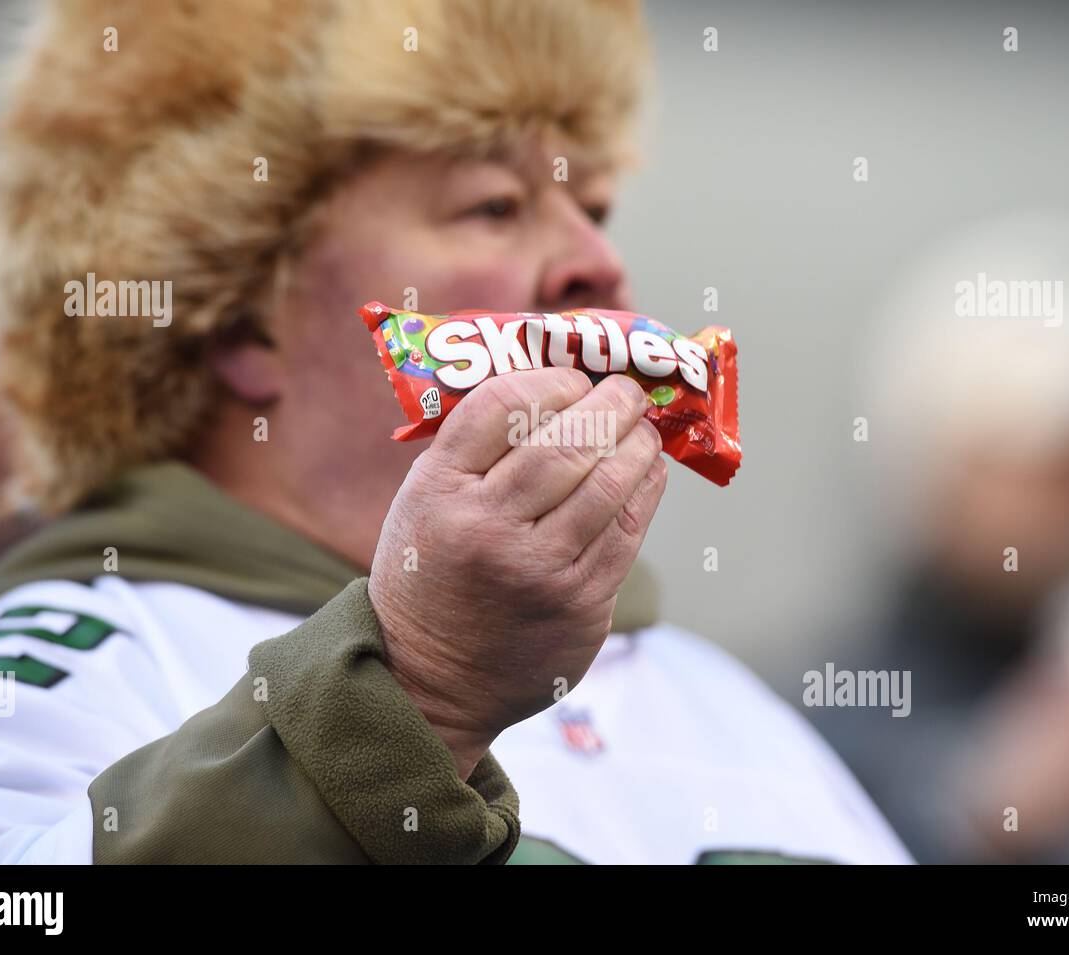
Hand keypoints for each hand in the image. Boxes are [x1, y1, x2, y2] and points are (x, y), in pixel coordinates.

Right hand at [369, 368, 666, 777]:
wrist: (430, 682)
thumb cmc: (430, 576)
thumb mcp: (421, 502)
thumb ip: (473, 450)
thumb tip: (555, 389)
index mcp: (438, 490)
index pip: (504, 405)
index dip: (551, 380)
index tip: (572, 379)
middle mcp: (487, 527)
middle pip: (567, 440)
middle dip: (611, 403)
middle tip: (627, 390)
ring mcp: (538, 569)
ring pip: (609, 482)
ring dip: (638, 442)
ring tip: (644, 428)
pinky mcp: (580, 603)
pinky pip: (628, 530)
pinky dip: (646, 489)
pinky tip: (647, 471)